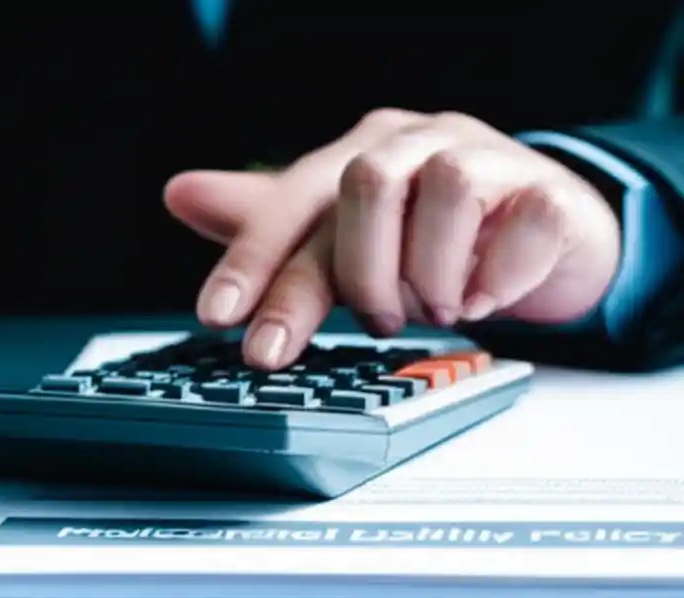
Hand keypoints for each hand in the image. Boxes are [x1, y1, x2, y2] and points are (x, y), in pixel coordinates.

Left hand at [164, 108, 620, 368]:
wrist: (542, 234)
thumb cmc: (428, 235)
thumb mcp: (340, 237)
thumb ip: (269, 225)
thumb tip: (179, 193)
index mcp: (357, 153)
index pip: (292, 199)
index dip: (253, 257)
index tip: (221, 315)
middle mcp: (416, 143)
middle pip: (362, 187)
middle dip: (358, 274)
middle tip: (372, 321)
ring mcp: (487, 158)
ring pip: (443, 192)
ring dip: (429, 275)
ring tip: (434, 308)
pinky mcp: (549, 194)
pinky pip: (521, 223)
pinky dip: (494, 277)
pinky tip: (481, 298)